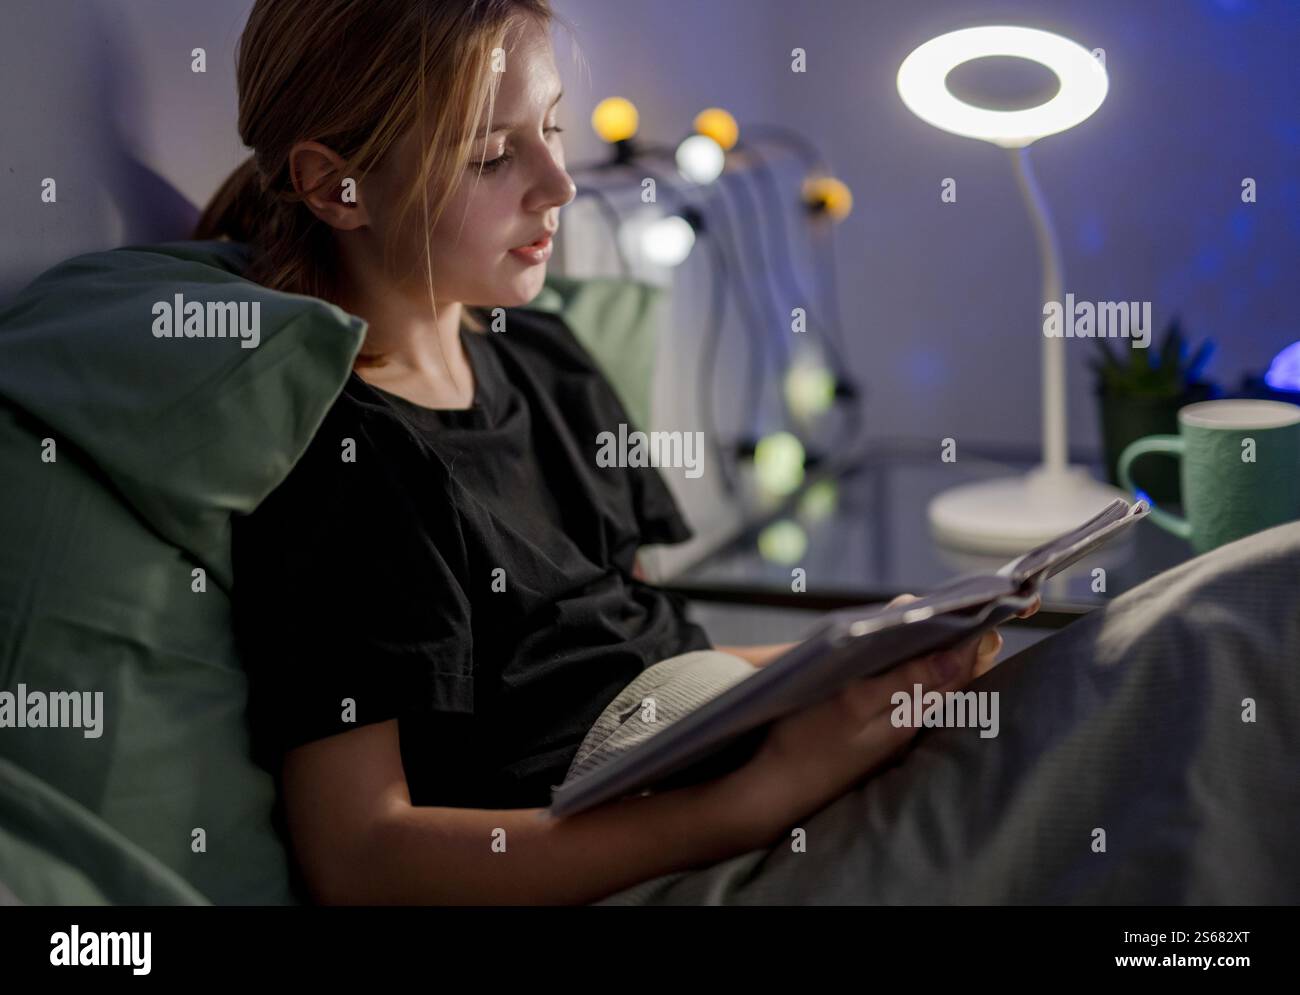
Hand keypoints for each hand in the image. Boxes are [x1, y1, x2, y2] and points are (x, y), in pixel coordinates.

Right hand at [715, 591, 1039, 847]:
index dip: (976, 634)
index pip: (960, 666)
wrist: (775, 791)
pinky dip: (917, 669)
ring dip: (941, 652)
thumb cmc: (807, 744)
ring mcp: (893, 727)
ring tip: (948, 622)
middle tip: (976, 605)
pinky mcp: (875, 730)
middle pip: (952, 673)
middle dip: (964, 640)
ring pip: (932, 684)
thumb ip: (908, 680)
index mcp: (912, 711)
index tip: (991, 602)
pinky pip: (909, 693)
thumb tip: (959, 655)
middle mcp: (910, 720)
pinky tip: (911, 656)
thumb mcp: (853, 703)